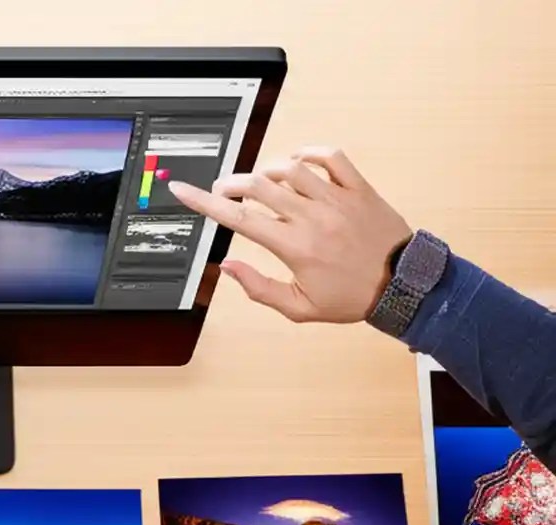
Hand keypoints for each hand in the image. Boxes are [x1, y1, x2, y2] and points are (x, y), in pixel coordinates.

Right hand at [169, 147, 412, 322]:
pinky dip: (310, 153)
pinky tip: (299, 164)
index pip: (238, 218)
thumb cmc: (353, 298)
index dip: (205, 202)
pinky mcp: (359, 189)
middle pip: (258, 185)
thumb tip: (228, 267)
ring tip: (262, 184)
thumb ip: (259, 289)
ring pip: (290, 168)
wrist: (405, 285)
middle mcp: (312, 217)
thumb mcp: (300, 307)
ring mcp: (337, 199)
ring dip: (267, 171)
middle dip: (231, 183)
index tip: (183, 190)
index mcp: (294, 246)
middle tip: (224, 189)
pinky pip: (331, 157)